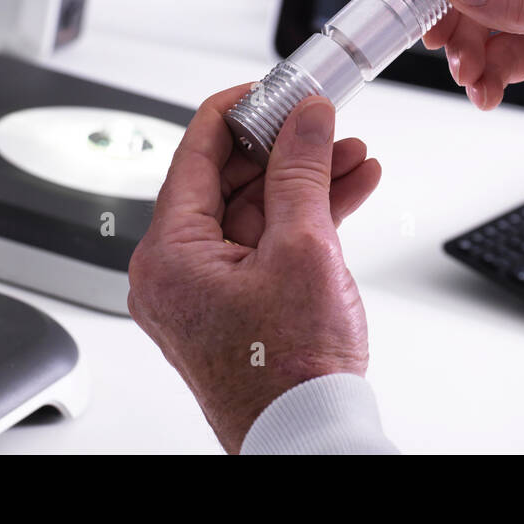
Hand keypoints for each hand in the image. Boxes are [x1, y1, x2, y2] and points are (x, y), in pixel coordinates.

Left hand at [128, 85, 381, 452]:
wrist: (308, 435)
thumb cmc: (289, 370)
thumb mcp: (303, 248)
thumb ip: (302, 170)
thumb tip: (306, 117)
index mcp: (170, 253)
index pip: (197, 152)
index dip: (239, 110)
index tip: (274, 88)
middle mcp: (175, 271)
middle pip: (230, 180)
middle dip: (287, 149)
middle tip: (324, 121)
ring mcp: (205, 290)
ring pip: (255, 211)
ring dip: (305, 182)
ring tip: (353, 157)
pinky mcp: (235, 305)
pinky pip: (264, 244)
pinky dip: (304, 219)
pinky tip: (348, 192)